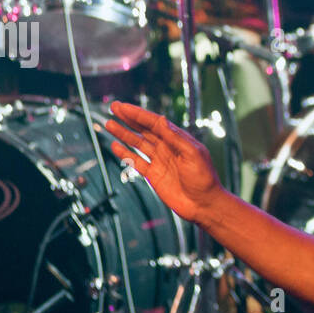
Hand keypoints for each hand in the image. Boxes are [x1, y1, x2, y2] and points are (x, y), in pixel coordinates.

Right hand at [105, 101, 222, 222]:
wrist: (204, 205)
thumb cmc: (204, 179)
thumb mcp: (193, 154)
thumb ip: (176, 138)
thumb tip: (161, 120)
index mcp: (178, 140)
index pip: (155, 123)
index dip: (138, 114)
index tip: (123, 107)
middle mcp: (167, 148)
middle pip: (144, 129)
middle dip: (129, 118)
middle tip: (114, 108)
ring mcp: (159, 161)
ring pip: (137, 143)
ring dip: (124, 134)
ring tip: (109, 124)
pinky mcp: (153, 175)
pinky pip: (136, 161)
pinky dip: (125, 154)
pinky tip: (115, 146)